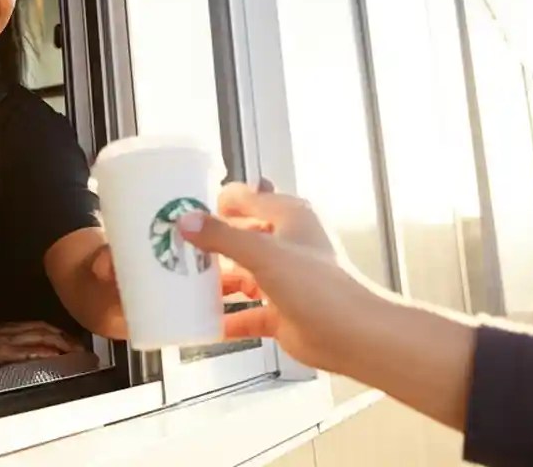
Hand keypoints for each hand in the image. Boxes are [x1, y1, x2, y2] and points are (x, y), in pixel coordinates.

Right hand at [0, 322, 83, 371]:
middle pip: (44, 329)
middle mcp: (8, 331)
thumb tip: (27, 352)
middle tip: (80, 348)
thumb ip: (8, 345)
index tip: (71, 340)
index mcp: (6, 328)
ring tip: (74, 353)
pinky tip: (54, 356)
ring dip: (60, 344)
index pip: (39, 326)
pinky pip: (26, 351)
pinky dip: (42, 352)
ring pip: (39, 337)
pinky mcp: (0, 353)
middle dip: (65, 338)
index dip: (58, 332)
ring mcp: (5, 341)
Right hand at [178, 182, 385, 372]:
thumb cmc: (322, 287)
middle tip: (179, 245)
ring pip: (241, 275)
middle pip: (241, 236)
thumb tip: (188, 221)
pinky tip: (207, 321)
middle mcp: (287, 245)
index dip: (218, 201)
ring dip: (216, 280)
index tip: (187, 209)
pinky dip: (227, 317)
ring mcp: (284, 279)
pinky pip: (246, 313)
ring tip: (184, 282)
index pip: (248, 197)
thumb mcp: (263, 252)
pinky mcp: (281, 312)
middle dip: (211, 242)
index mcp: (290, 217)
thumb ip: (222, 236)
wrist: (353, 336)